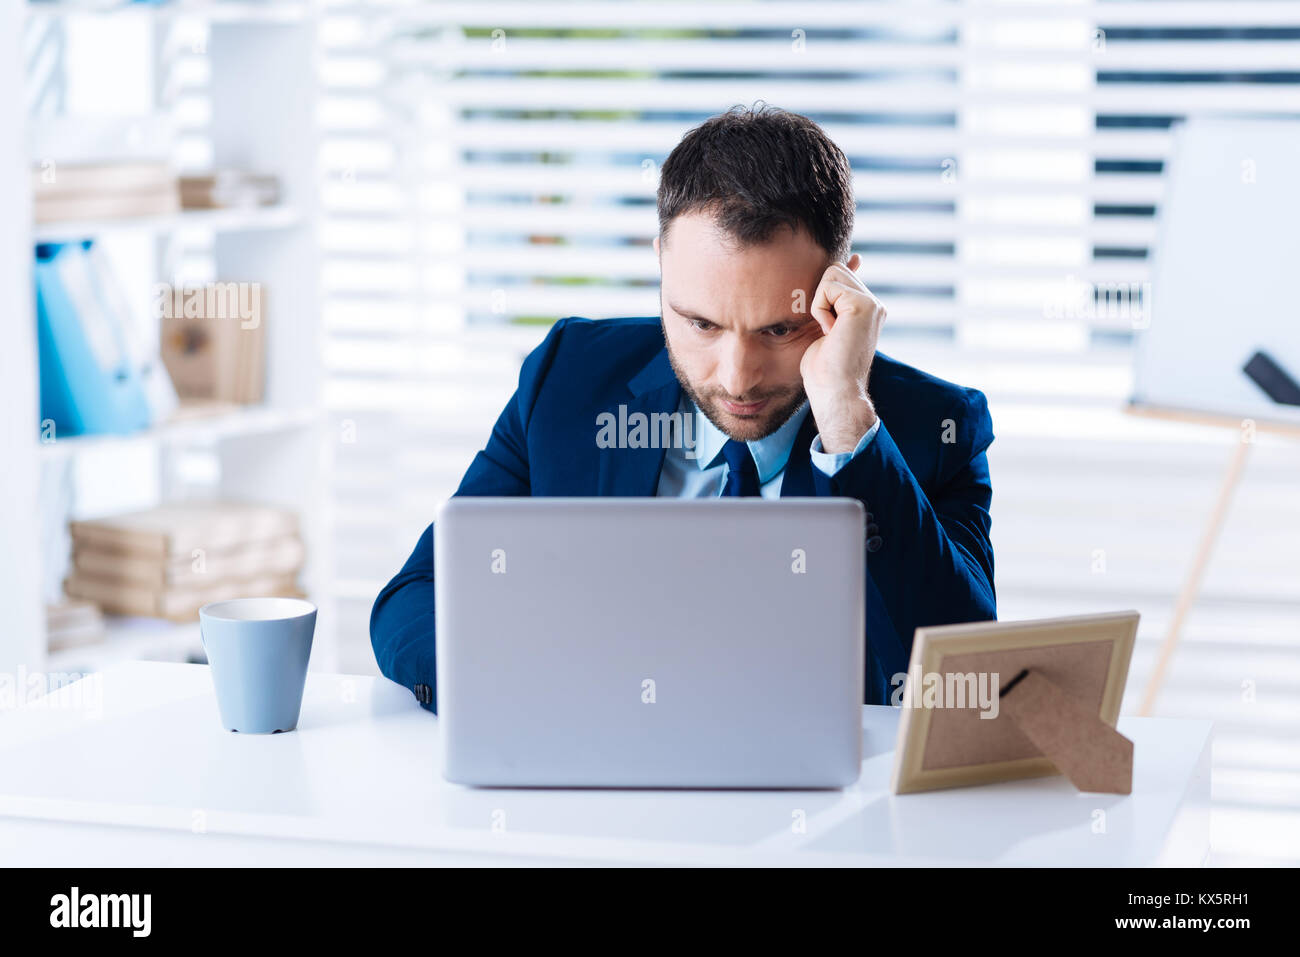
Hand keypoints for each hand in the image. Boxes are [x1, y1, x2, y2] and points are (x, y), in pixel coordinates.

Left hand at [799, 256, 885, 451]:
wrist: (835, 391)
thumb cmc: (824, 369)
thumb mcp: (824, 329)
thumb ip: (829, 304)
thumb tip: (828, 287)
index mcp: (868, 310)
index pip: (847, 274)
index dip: (839, 273)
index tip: (852, 265)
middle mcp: (874, 305)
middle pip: (837, 269)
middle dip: (821, 295)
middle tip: (827, 328)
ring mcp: (872, 304)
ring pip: (833, 273)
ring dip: (820, 302)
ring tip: (829, 330)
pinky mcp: (863, 305)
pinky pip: (828, 287)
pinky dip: (820, 309)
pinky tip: (830, 331)